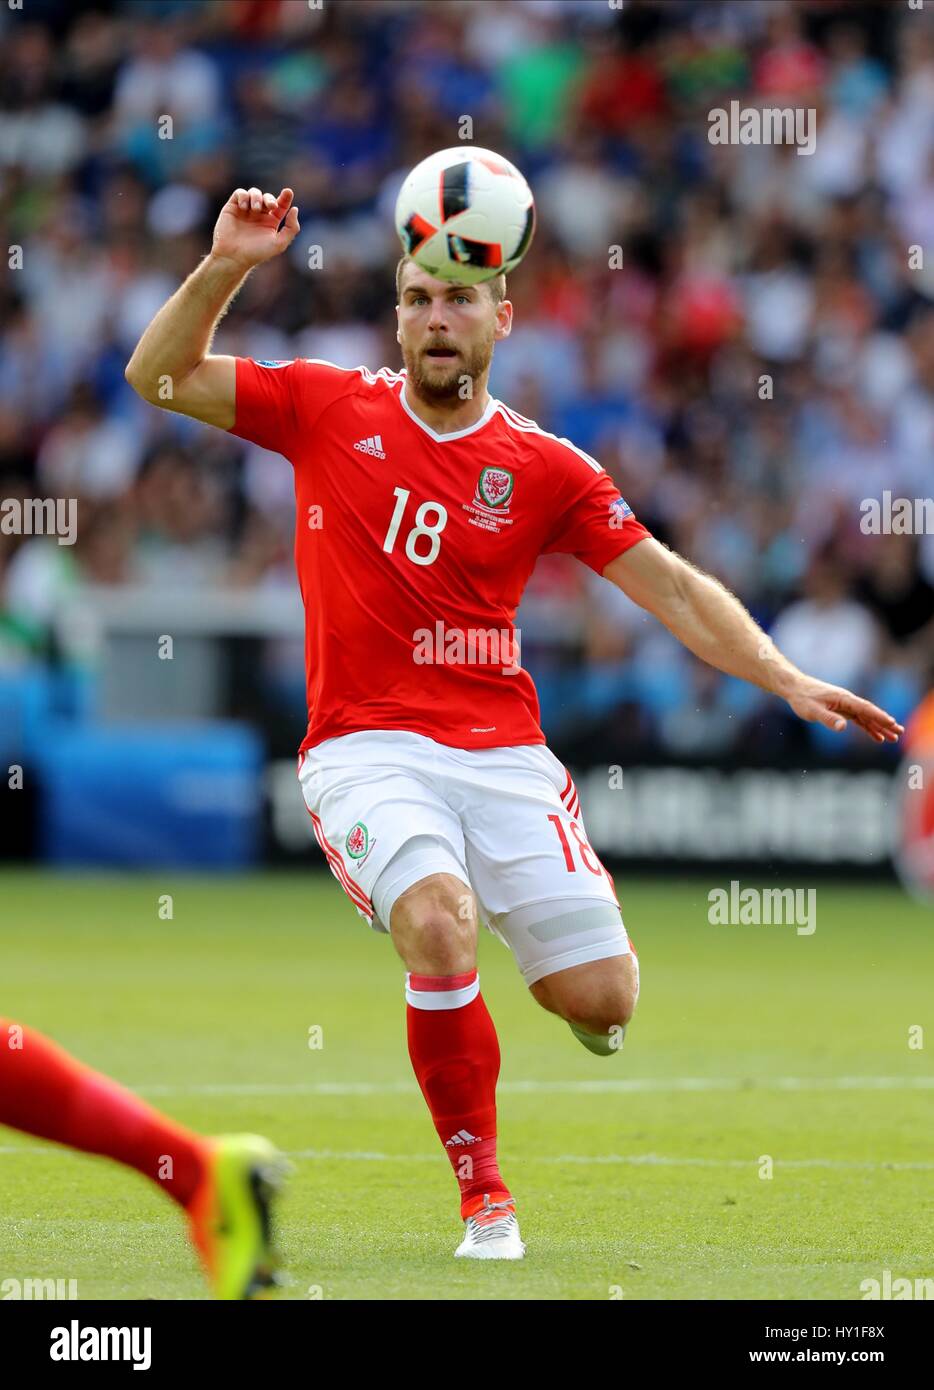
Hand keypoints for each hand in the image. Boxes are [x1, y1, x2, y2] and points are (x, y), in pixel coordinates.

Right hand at [211, 187, 299, 270]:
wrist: (233, 256)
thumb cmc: (256, 252)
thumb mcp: (279, 244)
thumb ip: (291, 228)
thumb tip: (295, 209)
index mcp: (271, 222)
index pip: (281, 205)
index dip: (286, 197)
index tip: (288, 192)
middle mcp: (259, 215)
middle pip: (268, 197)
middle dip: (270, 199)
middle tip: (271, 206)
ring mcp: (246, 210)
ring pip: (254, 192)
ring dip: (257, 197)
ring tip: (256, 209)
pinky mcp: (233, 207)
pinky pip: (239, 193)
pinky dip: (244, 196)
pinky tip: (244, 207)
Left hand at [786, 676, 903, 742]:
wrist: (794, 688)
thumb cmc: (802, 698)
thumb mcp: (813, 711)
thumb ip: (828, 719)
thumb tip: (843, 727)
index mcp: (844, 699)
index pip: (865, 708)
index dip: (879, 716)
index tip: (892, 723)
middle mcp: (847, 700)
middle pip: (870, 712)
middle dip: (885, 723)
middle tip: (899, 732)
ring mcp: (845, 705)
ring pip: (866, 717)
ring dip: (879, 727)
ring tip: (893, 737)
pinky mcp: (841, 709)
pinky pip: (858, 719)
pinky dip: (868, 727)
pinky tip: (876, 736)